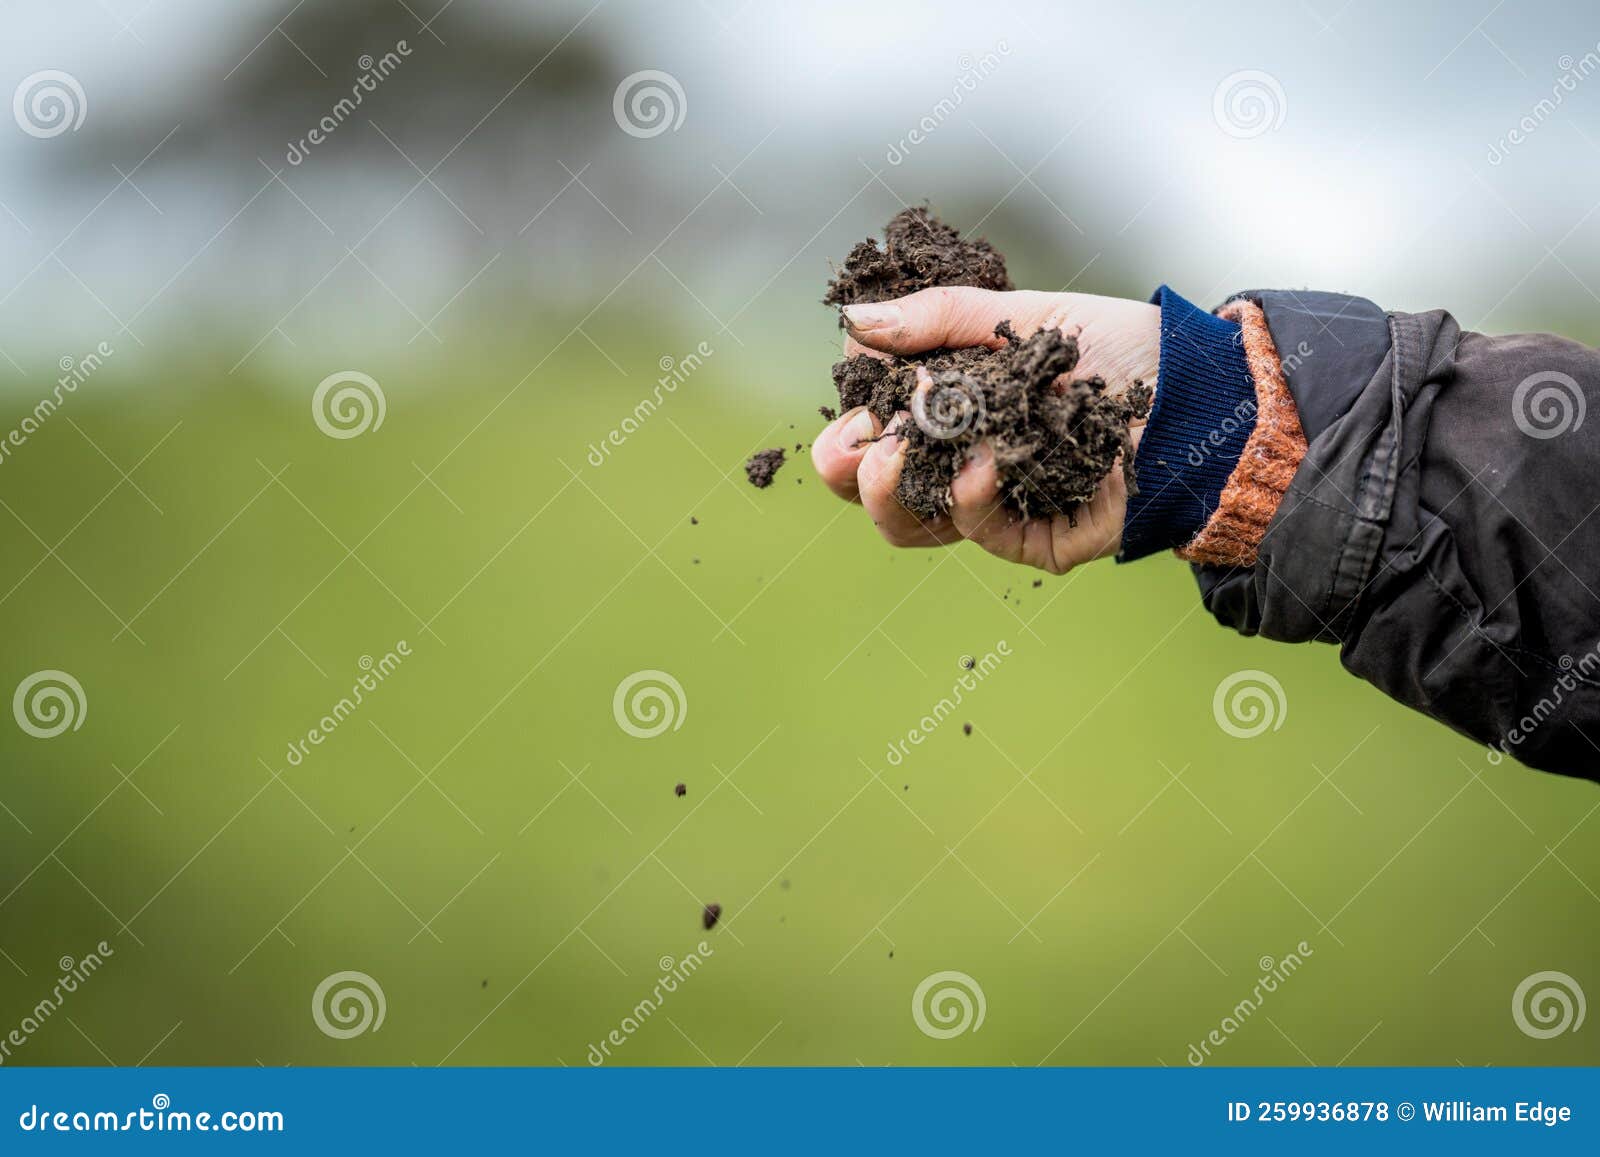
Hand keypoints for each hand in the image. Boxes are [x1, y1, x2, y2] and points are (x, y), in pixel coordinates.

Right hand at [810, 286, 1160, 572]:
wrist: (1191, 381)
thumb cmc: (1108, 347)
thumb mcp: (1015, 317)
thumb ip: (937, 319)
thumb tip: (856, 326)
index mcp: (941, 424)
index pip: (864, 447)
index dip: (845, 435)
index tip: (859, 403)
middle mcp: (958, 472)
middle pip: (875, 500)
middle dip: (853, 474)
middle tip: (865, 444)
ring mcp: (997, 510)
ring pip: (913, 529)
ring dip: (896, 492)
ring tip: (905, 455)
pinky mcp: (1042, 541)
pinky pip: (985, 534)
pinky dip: (972, 499)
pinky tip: (979, 464)